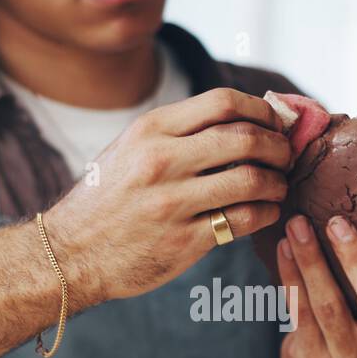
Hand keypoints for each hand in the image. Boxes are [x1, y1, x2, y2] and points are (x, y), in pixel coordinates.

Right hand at [45, 87, 290, 306]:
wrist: (70, 254)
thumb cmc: (107, 199)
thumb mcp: (130, 149)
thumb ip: (178, 133)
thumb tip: (242, 119)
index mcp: (150, 130)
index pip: (223, 103)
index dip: (261, 109)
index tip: (272, 123)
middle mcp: (162, 161)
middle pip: (245, 138)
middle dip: (278, 146)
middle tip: (286, 156)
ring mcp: (173, 203)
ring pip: (251, 180)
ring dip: (277, 183)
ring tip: (278, 187)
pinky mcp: (183, 241)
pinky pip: (243, 220)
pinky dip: (266, 213)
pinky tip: (266, 213)